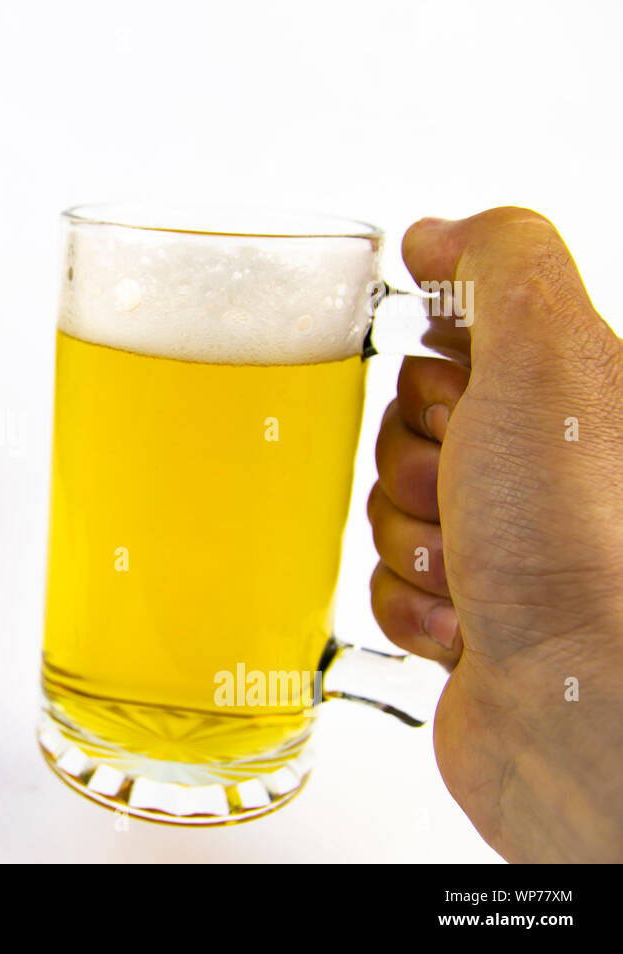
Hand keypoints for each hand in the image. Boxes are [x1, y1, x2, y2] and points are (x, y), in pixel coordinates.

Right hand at [368, 207, 622, 861]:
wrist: (578, 712)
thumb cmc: (578, 549)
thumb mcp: (553, 356)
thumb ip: (503, 262)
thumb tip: (436, 233)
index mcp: (581, 399)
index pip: (455, 348)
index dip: (437, 380)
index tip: (460, 409)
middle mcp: (549, 471)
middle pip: (410, 429)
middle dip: (416, 470)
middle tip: (469, 500)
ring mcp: (511, 548)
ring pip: (391, 507)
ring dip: (411, 542)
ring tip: (473, 575)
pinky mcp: (473, 616)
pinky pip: (389, 580)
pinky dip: (412, 604)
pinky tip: (466, 627)